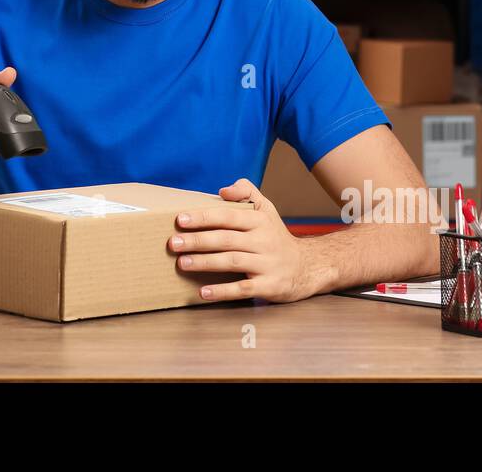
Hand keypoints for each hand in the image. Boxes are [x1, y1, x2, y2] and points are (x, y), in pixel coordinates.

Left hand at [167, 179, 314, 303]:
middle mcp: (264, 241)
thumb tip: (223, 190)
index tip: (180, 220)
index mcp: (260, 220)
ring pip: (232, 262)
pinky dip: (222, 291)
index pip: (228, 216)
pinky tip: (203, 292)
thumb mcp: (266, 209)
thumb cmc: (276, 236)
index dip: (204, 217)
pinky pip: (243, 288)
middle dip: (198, 240)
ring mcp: (267, 264)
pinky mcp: (269, 286)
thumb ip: (246, 192)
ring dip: (205, 263)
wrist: (308, 266)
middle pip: (227, 239)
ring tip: (182, 263)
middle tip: (173, 243)